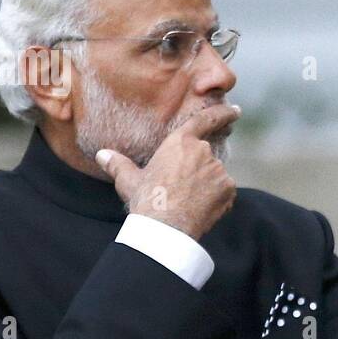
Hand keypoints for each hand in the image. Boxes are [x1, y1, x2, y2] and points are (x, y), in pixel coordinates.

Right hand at [96, 103, 241, 240]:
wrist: (165, 228)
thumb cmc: (145, 200)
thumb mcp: (128, 181)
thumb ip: (118, 164)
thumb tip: (101, 155)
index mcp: (180, 142)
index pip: (205, 120)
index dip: (222, 113)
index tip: (236, 111)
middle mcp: (203, 151)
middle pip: (205, 156)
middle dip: (197, 171)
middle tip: (182, 190)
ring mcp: (218, 170)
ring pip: (215, 175)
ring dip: (205, 185)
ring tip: (186, 203)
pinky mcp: (228, 189)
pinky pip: (224, 191)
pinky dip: (216, 198)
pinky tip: (199, 209)